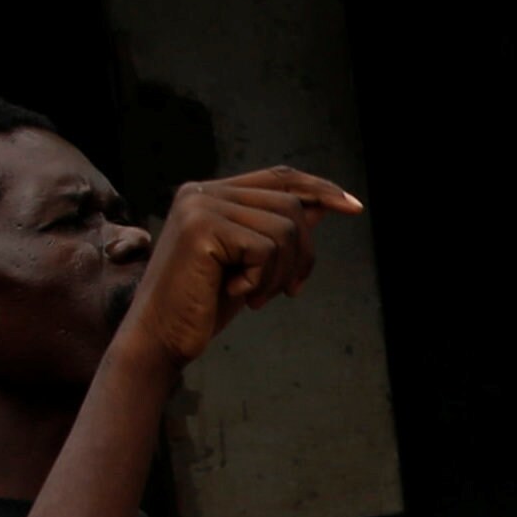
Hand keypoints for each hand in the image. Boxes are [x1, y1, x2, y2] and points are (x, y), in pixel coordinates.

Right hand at [115, 168, 361, 370]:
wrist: (160, 339)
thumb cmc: (205, 304)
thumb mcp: (252, 262)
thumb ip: (279, 229)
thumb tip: (323, 204)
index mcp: (209, 193)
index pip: (279, 178)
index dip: (320, 188)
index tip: (355, 208)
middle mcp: (200, 191)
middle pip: (290, 205)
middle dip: (303, 253)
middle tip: (291, 291)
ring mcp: (199, 206)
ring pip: (284, 229)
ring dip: (281, 273)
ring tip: (256, 297)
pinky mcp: (201, 228)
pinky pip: (266, 249)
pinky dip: (263, 280)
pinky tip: (237, 294)